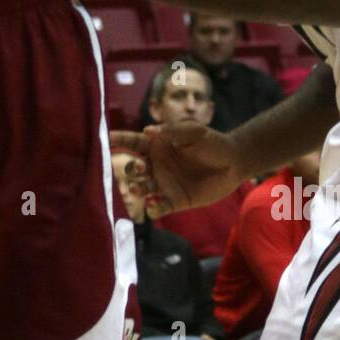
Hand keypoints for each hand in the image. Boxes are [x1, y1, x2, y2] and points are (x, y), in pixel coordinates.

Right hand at [109, 122, 245, 211]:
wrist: (234, 163)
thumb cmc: (213, 143)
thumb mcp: (194, 131)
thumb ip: (173, 131)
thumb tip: (148, 131)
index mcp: (157, 145)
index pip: (132, 142)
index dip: (118, 140)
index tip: (104, 140)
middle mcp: (156, 165)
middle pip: (133, 167)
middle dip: (129, 168)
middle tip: (137, 167)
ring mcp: (163, 184)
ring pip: (142, 187)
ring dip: (137, 188)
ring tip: (138, 187)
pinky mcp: (174, 201)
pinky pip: (158, 207)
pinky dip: (153, 208)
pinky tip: (153, 206)